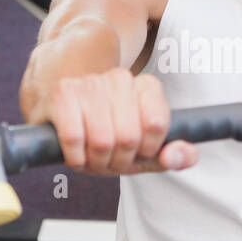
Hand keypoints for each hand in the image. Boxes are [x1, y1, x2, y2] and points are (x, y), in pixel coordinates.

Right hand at [47, 68, 195, 175]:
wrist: (68, 112)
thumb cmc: (113, 135)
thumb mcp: (150, 149)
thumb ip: (178, 155)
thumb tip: (173, 157)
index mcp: (148, 86)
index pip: (156, 124)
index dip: (146, 149)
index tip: (138, 151)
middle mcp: (121, 78)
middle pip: (128, 137)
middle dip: (119, 161)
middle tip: (110, 159)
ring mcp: (91, 82)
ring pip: (101, 141)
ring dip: (96, 162)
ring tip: (93, 156)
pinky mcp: (63, 92)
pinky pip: (74, 138)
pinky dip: (76, 157)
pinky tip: (76, 153)